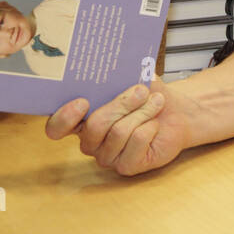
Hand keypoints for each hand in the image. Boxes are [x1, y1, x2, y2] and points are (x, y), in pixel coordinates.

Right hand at [46, 78, 197, 175]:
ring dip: (143, 112)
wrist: (176, 112)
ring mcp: (107, 157)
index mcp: (81, 120)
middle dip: (122, 104)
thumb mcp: (133, 79)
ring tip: (156, 103)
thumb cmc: (149, 95)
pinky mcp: (127, 166)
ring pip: (119, 132)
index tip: (83, 101)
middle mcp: (90, 142)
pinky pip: (137, 142)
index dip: (64, 117)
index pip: (56, 127)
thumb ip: (119, 74)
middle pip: (95, 125)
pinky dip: (151, 127)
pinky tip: (155, 124)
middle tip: (141, 91)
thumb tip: (116, 66)